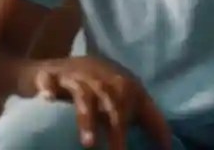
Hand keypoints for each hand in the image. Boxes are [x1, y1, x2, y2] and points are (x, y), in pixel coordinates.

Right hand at [31, 57, 171, 149]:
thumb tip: (168, 145)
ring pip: (83, 93)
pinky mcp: (46, 74)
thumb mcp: (116, 102)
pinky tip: (47, 100)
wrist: (45, 71)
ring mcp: (71, 73)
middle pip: (111, 99)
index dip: (152, 122)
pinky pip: (47, 80)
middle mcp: (97, 74)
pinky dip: (47, 88)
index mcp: (118, 80)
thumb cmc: (88, 90)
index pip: (139, 100)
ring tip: (89, 144)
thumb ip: (142, 118)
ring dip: (86, 118)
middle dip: (116, 129)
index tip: (163, 148)